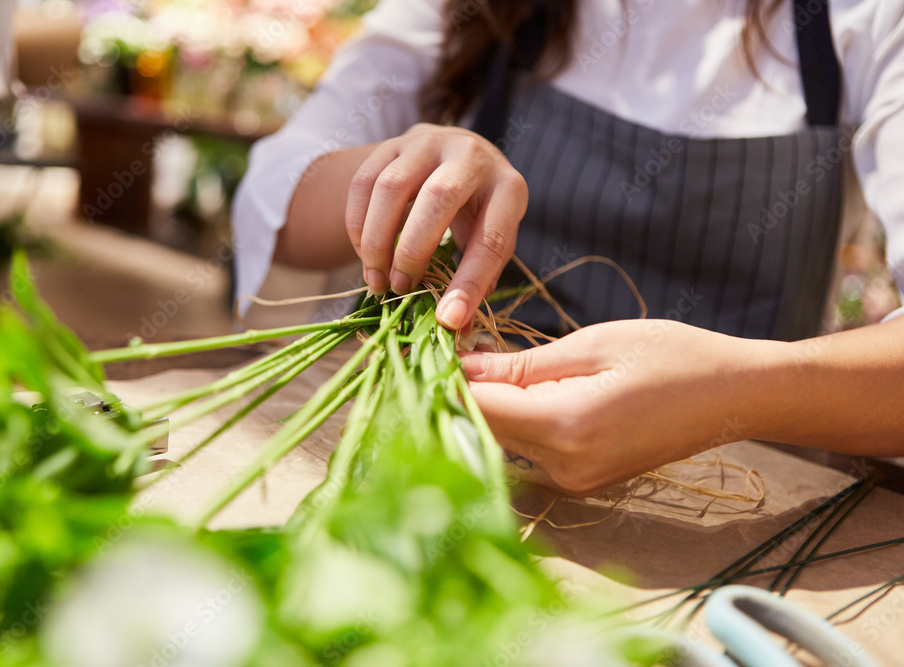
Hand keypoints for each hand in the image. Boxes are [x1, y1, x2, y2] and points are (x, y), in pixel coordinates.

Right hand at [346, 123, 527, 329]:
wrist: (457, 156)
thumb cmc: (478, 213)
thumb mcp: (489, 241)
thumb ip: (476, 280)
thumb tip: (456, 329)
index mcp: (508, 187)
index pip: (490, 238)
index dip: (468, 283)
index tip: (447, 320)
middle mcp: (472, 155)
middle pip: (438, 198)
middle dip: (413, 251)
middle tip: (399, 289)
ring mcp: (429, 142)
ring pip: (391, 187)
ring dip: (378, 241)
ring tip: (376, 279)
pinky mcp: (393, 142)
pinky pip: (364, 182)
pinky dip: (358, 225)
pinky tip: (364, 253)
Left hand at [460, 320, 774, 495]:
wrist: (733, 396)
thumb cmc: (671, 356)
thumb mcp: (591, 345)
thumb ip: (520, 365)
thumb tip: (457, 365)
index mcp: (565, 427)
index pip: (475, 407)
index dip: (438, 379)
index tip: (408, 350)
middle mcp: (564, 467)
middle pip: (481, 430)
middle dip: (452, 392)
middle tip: (430, 351)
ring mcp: (574, 482)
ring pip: (500, 443)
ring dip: (478, 407)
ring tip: (461, 363)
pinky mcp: (583, 483)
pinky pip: (527, 452)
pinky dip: (508, 422)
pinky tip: (504, 390)